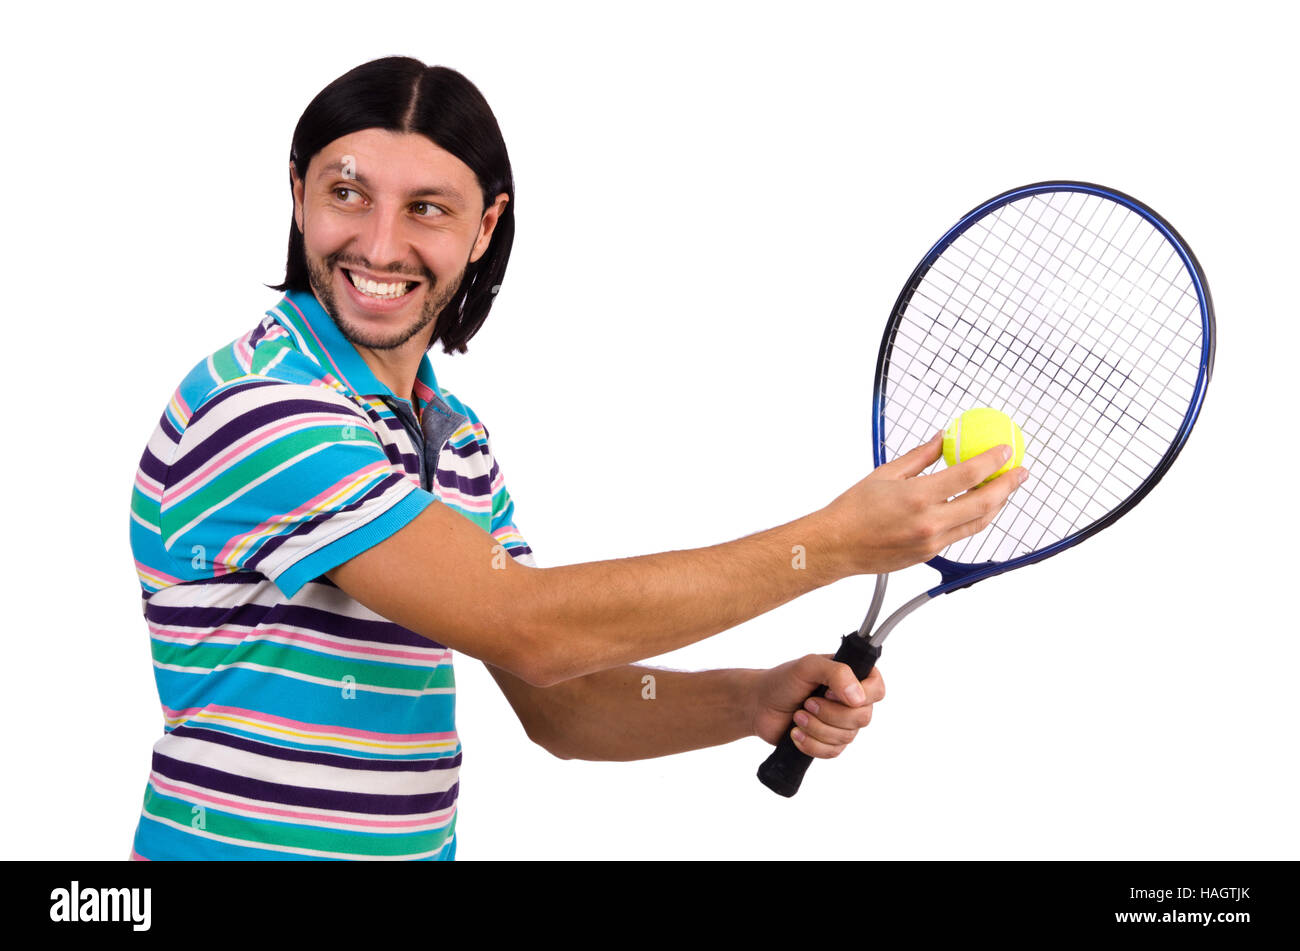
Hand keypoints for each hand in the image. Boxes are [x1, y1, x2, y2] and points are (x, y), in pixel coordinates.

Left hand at [751, 654, 884, 757]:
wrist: (759, 705)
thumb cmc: (783, 681)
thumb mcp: (808, 666)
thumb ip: (837, 672)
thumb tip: (858, 697)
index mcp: (851, 677)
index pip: (877, 689)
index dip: (859, 696)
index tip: (831, 693)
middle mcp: (851, 701)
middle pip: (863, 718)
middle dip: (830, 714)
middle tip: (807, 703)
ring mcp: (841, 724)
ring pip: (847, 737)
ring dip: (816, 728)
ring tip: (797, 716)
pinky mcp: (829, 743)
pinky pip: (833, 752)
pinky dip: (811, 744)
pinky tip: (796, 733)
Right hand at [821, 431, 1026, 575]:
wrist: (837, 546)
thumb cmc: (854, 510)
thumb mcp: (886, 474)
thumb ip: (920, 456)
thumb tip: (943, 438)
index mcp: (918, 497)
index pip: (968, 474)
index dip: (992, 460)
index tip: (1004, 449)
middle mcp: (929, 522)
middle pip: (985, 502)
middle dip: (1008, 485)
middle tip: (1019, 471)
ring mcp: (932, 542)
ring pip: (979, 522)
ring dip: (997, 504)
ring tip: (1004, 488)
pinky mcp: (930, 554)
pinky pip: (962, 534)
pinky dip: (974, 517)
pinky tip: (976, 505)